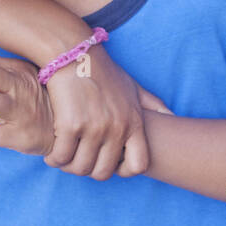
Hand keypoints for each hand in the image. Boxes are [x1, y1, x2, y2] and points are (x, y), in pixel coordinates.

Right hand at [44, 44, 156, 179]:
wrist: (74, 53)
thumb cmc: (103, 71)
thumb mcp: (133, 86)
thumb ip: (152, 104)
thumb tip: (172, 117)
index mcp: (134, 122)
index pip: (138, 165)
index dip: (123, 171)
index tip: (109, 163)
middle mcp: (117, 128)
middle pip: (104, 172)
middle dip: (90, 170)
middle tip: (80, 160)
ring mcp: (94, 128)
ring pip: (81, 168)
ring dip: (70, 167)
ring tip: (64, 158)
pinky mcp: (71, 125)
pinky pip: (61, 157)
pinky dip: (55, 159)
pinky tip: (52, 153)